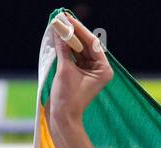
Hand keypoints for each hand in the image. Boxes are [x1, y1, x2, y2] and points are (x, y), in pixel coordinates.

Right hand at [46, 14, 110, 147]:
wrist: (63, 116)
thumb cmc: (68, 97)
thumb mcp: (65, 70)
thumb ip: (64, 49)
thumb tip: (60, 30)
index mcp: (104, 69)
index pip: (92, 44)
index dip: (79, 30)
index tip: (68, 18)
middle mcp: (99, 69)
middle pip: (86, 45)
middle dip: (73, 32)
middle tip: (61, 17)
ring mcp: (89, 71)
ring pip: (79, 49)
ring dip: (68, 37)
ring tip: (57, 24)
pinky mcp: (79, 73)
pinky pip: (73, 55)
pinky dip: (65, 46)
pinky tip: (57, 35)